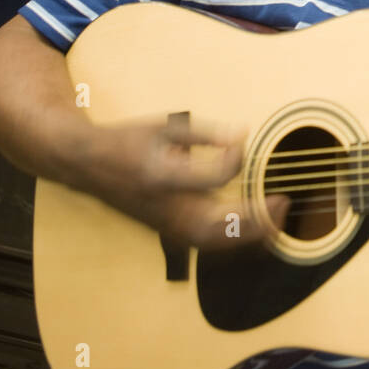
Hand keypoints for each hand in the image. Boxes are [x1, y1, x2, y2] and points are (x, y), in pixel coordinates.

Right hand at [73, 120, 288, 248]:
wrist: (87, 164)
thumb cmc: (128, 140)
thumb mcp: (165, 125)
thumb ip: (206, 132)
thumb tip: (243, 134)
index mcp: (162, 178)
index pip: (214, 178)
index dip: (236, 159)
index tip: (242, 142)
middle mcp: (164, 208)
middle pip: (217, 228)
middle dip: (254, 220)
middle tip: (282, 201)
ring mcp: (165, 224)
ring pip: (213, 242)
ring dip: (249, 235)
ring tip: (276, 217)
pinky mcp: (168, 230)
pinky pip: (206, 243)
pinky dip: (234, 239)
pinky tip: (257, 225)